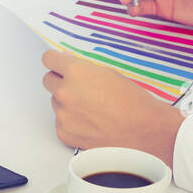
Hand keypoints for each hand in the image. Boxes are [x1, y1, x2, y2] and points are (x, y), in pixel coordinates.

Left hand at [41, 48, 183, 165]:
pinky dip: (71, 122)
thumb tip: (69, 64)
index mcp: (76, 72)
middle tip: (78, 87)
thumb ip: (84, 68)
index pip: (49, 59)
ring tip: (92, 109)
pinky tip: (90, 122)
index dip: (55, 61)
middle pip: (48, 80)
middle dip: (60, 81)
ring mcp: (63, 114)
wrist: (144, 131)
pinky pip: (60, 122)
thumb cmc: (133, 103)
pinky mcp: (65, 133)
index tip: (59, 63)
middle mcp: (65, 92)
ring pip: (56, 102)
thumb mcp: (109, 73)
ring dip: (67, 103)